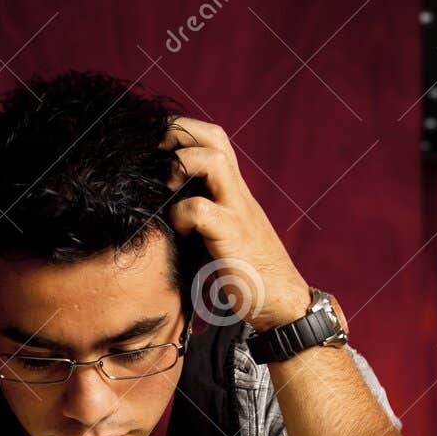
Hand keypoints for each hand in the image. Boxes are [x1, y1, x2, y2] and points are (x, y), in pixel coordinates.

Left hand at [163, 117, 312, 331]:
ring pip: (214, 161)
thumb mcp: (222, 234)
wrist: (282, 304)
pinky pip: (201, 210)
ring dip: (181, 166)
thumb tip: (161, 206)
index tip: (155, 147)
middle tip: (154, 153)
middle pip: (214, 137)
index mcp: (234, 190)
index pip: (213, 139)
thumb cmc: (247, 272)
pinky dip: (181, 214)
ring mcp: (238, 212)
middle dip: (178, 133)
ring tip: (167, 189)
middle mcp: (238, 193)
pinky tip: (180, 230)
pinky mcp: (233, 237)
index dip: (183, 132)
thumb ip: (202, 214)